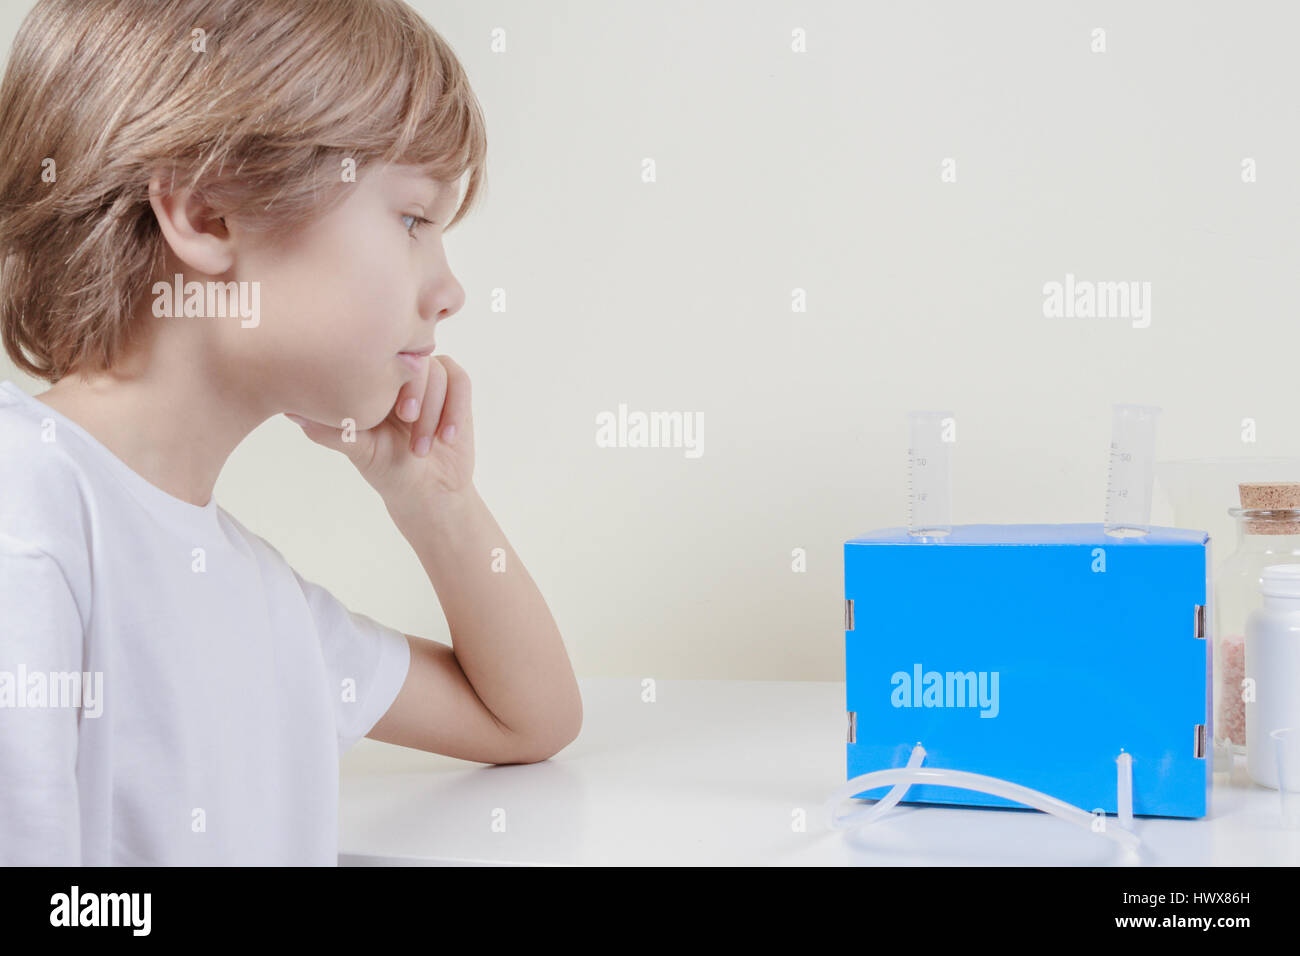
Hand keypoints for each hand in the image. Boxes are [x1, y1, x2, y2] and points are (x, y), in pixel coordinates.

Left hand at [285, 355, 474, 507]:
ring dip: (436, 410)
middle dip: (417, 394)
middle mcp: (399, 374)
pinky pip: (461, 382)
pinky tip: (447, 437)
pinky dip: (455, 409)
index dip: (391, 379)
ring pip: (439, 371)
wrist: (430, 491)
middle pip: (413, 359)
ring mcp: (430, 379)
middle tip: (410, 422)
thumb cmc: (389, 471)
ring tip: (425, 446)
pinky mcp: (456, 389)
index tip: (396, 415)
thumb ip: (331, 431)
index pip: (380, 357)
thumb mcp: (359, 451)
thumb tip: (291, 412)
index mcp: (372, 381)